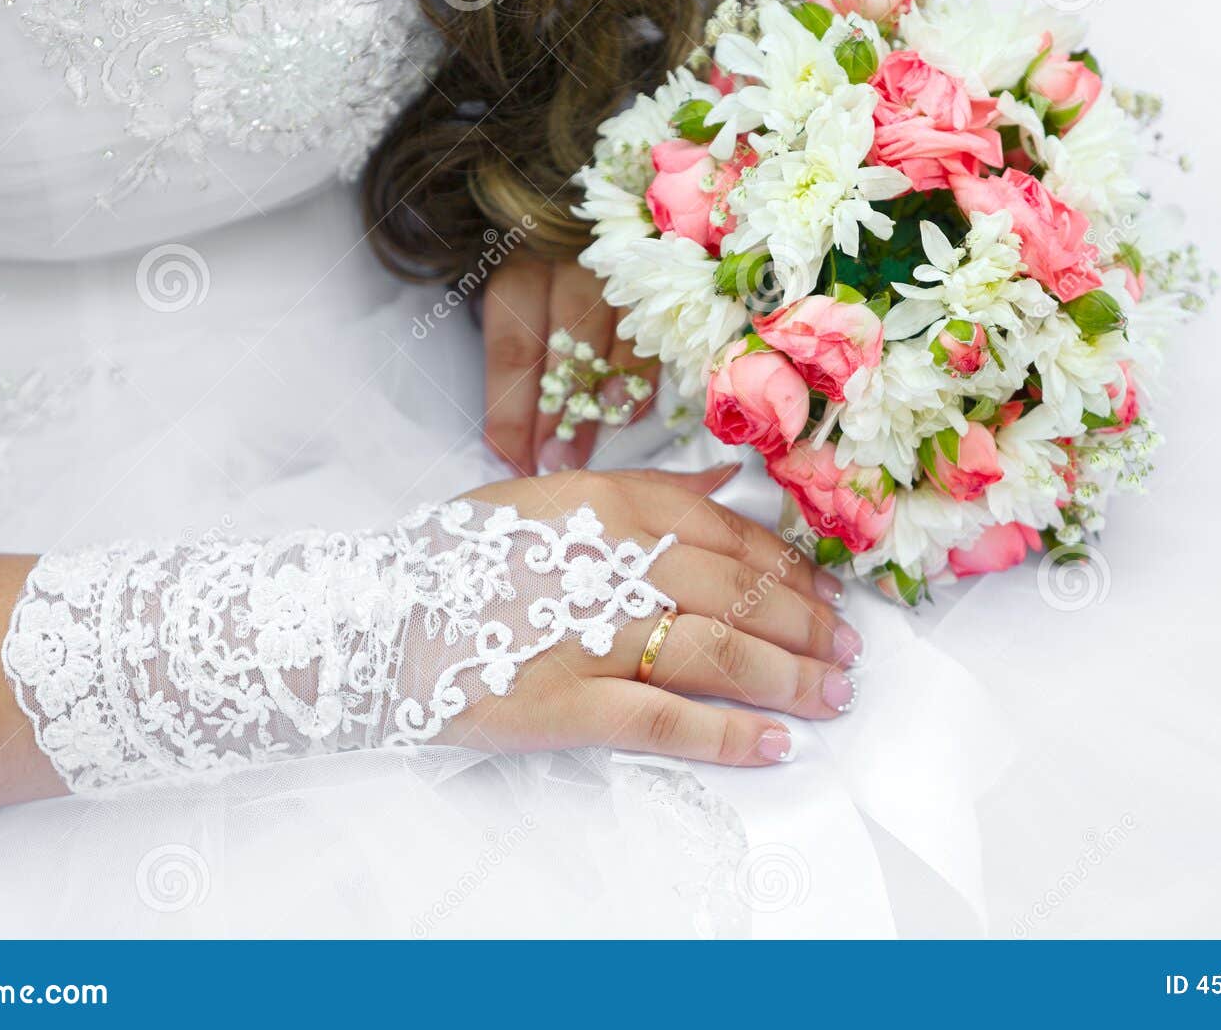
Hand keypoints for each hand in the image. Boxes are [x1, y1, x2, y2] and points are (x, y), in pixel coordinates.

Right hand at [441, 466, 859, 765]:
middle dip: (808, 628)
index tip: (825, 597)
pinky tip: (774, 745)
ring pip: (720, 653)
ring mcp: (591, 635)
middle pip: (741, 596)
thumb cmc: (457, 560)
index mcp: (611, 504)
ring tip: (831, 698)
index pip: (731, 535)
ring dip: (790, 679)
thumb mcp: (546, 497)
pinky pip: (666, 719)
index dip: (791, 570)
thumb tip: (727, 476)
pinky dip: (729, 734)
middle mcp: (612, 563)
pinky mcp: (567, 704)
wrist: (373, 621)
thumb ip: (645, 489)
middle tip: (846, 655)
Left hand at [482, 256, 657, 474]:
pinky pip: (654, 331)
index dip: (509, 406)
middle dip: (557, 413)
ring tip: (590, 449)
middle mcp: (569, 256)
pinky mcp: (658, 276)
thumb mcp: (512, 290)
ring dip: (601, 402)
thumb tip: (509, 440)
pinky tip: (632, 416)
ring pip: (612, 339)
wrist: (581, 186)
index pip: (513, 343)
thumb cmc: (539, 265)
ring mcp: (620, 263)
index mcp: (520, 260)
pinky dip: (644, 377)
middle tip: (553, 464)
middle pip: (563, 345)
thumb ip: (516, 354)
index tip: (506, 455)